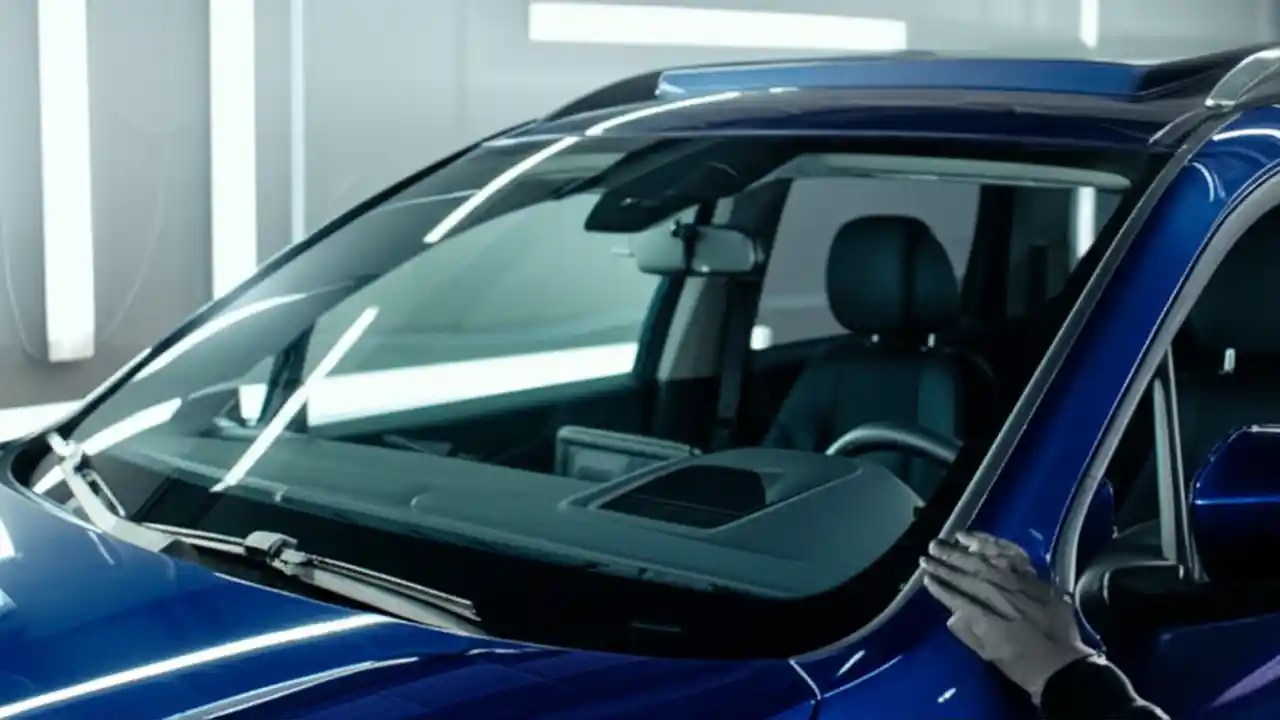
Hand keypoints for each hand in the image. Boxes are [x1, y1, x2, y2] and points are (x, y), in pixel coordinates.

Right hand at [920, 531, 1093, 704]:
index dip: (942, 588)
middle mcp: (1008, 599)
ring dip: (966, 550)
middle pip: (972, 576)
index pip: (960, 599)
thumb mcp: (991, 656)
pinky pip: (1016, 556)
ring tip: (947, 540)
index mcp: (994, 622)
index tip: (926, 578)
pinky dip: (997, 545)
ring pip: (991, 561)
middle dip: (946, 565)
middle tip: (926, 555)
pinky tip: (980, 539)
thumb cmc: (1023, 665)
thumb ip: (970, 634)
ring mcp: (1025, 586)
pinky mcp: (1037, 579)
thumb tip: (952, 613)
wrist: (1064, 665)